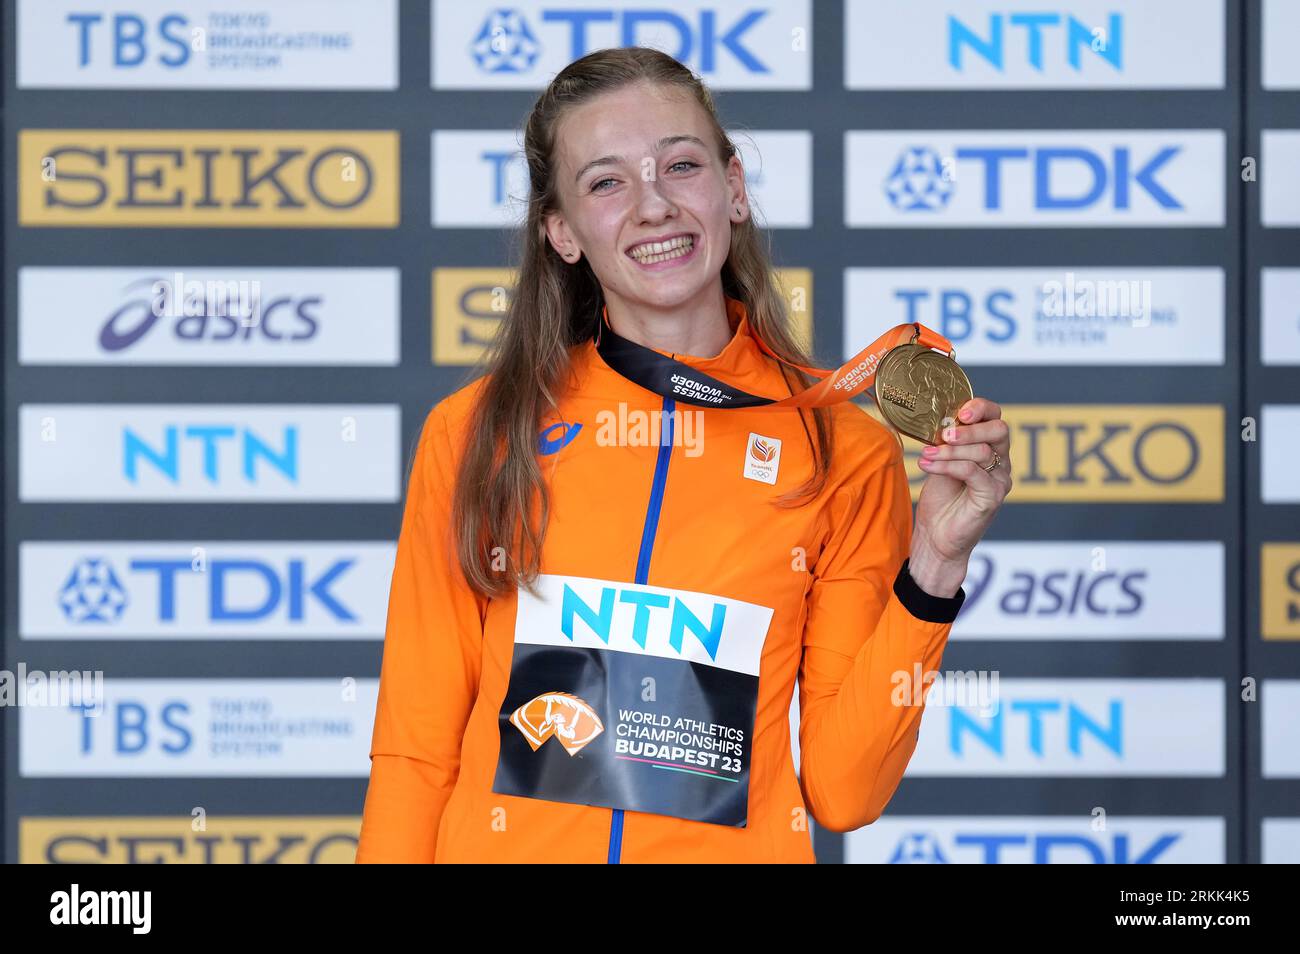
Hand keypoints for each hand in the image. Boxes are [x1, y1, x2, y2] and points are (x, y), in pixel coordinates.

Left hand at [909, 397, 1012, 594]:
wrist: (936, 537)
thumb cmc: (940, 499)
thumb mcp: (941, 462)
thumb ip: (947, 442)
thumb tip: (941, 421)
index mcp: (990, 448)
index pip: (996, 417)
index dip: (981, 408)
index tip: (959, 412)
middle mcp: (1001, 463)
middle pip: (999, 430)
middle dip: (970, 428)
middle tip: (945, 434)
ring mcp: (1000, 480)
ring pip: (983, 451)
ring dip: (949, 450)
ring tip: (926, 455)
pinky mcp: (992, 497)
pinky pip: (973, 472)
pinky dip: (947, 465)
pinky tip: (927, 466)